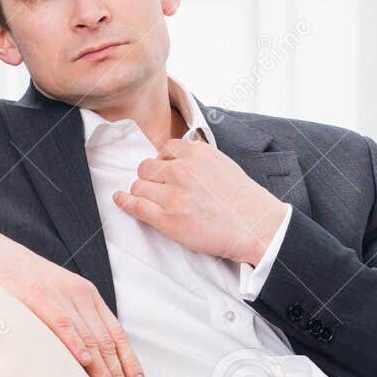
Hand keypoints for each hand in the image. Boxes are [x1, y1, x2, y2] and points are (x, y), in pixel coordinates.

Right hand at [0, 222, 143, 376]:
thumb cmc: (19, 279)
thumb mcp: (54, 297)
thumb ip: (71, 321)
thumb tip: (84, 360)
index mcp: (86, 295)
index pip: (116, 333)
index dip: (128, 362)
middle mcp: (79, 294)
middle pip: (105, 341)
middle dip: (117, 374)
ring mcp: (58, 294)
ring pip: (88, 336)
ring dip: (101, 369)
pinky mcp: (35, 294)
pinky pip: (60, 321)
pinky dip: (74, 342)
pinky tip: (83, 361)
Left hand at [112, 138, 287, 265]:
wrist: (257, 227)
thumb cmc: (245, 200)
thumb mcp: (223, 165)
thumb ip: (198, 160)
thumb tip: (176, 160)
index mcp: (197, 154)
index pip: (165, 149)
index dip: (164, 161)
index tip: (165, 170)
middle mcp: (181, 170)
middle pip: (147, 167)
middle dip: (151, 177)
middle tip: (159, 188)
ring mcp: (173, 195)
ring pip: (139, 186)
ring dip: (142, 191)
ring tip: (151, 200)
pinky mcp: (167, 219)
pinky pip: (136, 206)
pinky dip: (124, 202)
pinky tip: (120, 199)